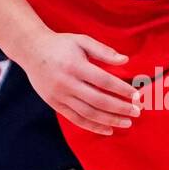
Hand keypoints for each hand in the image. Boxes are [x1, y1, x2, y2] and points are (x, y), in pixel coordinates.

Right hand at [23, 33, 141, 135]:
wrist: (31, 51)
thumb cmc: (60, 44)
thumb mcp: (81, 41)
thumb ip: (103, 51)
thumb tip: (125, 60)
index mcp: (75, 66)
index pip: (104, 81)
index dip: (122, 90)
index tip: (137, 95)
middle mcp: (67, 83)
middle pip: (98, 100)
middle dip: (120, 108)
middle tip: (137, 111)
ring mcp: (60, 96)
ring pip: (88, 113)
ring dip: (110, 120)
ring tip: (127, 122)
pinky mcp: (55, 104)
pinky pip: (76, 119)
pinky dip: (93, 126)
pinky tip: (108, 129)